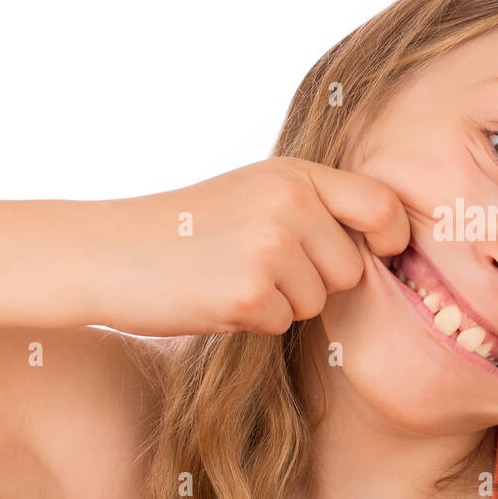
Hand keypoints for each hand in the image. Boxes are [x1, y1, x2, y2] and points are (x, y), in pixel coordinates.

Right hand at [93, 157, 409, 336]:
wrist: (106, 252)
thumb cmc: (189, 229)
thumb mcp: (255, 193)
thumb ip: (314, 206)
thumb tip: (387, 241)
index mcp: (295, 174)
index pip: (381, 204)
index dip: (391, 236)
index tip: (382, 251)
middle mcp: (289, 203)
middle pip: (351, 268)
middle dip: (317, 280)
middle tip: (258, 264)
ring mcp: (270, 246)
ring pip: (319, 301)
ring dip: (283, 302)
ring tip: (232, 275)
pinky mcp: (248, 291)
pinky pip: (283, 324)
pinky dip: (253, 320)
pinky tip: (215, 295)